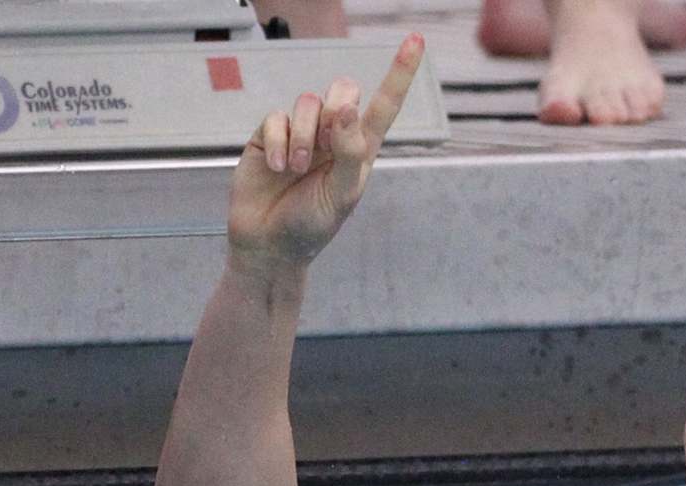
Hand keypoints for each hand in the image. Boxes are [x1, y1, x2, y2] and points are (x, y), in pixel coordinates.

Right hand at [227, 34, 424, 277]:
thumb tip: (349, 109)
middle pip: (343, 90)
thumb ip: (350, 151)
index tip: (416, 41)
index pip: (384, 105)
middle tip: (327, 141)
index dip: (399, 73)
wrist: (269, 244)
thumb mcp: (342, 194)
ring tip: (295, 168)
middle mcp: (334, 136)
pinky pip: (277, 116)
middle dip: (336, 107)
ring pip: (308, 101)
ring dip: (304, 135)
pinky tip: (276, 167)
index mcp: (361, 149)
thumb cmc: (312, 224)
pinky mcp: (269, 135)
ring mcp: (301, 133)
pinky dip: (277, 141)